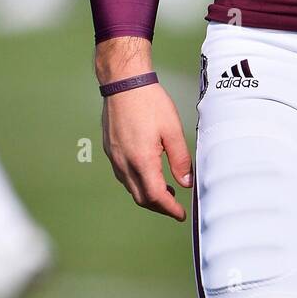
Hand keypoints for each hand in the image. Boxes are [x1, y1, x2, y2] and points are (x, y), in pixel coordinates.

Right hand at [101, 80, 192, 221]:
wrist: (123, 83)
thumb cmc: (149, 102)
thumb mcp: (172, 130)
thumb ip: (180, 159)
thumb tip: (185, 183)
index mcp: (141, 160)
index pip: (156, 196)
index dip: (170, 209)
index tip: (181, 214)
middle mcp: (124, 163)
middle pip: (141, 197)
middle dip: (159, 206)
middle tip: (175, 206)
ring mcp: (114, 157)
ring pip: (131, 188)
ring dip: (148, 195)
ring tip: (166, 191)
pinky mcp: (111, 150)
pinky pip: (123, 175)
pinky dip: (138, 182)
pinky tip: (149, 173)